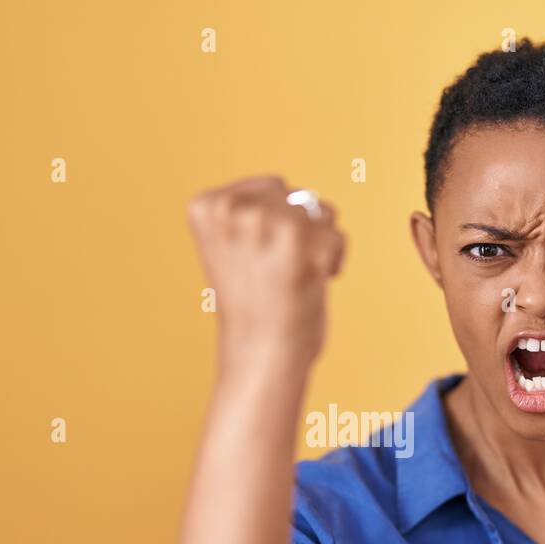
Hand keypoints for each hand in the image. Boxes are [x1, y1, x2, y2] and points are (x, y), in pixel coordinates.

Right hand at [186, 175, 345, 377]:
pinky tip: (310, 284)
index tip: (257, 257)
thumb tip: (310, 202)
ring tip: (292, 276)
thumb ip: (254, 212)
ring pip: (320, 212)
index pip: (267, 187)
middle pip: (294, 195)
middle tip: (278, 269)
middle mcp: (233, 208)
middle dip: (298, 228)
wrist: (260, 355)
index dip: (273, 224)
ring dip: (317, 244)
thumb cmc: (252, 305)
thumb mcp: (232, 245)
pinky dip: (333, 261)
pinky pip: (337, 236)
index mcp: (207, 206)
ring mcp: (266, 222)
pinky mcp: (300, 241)